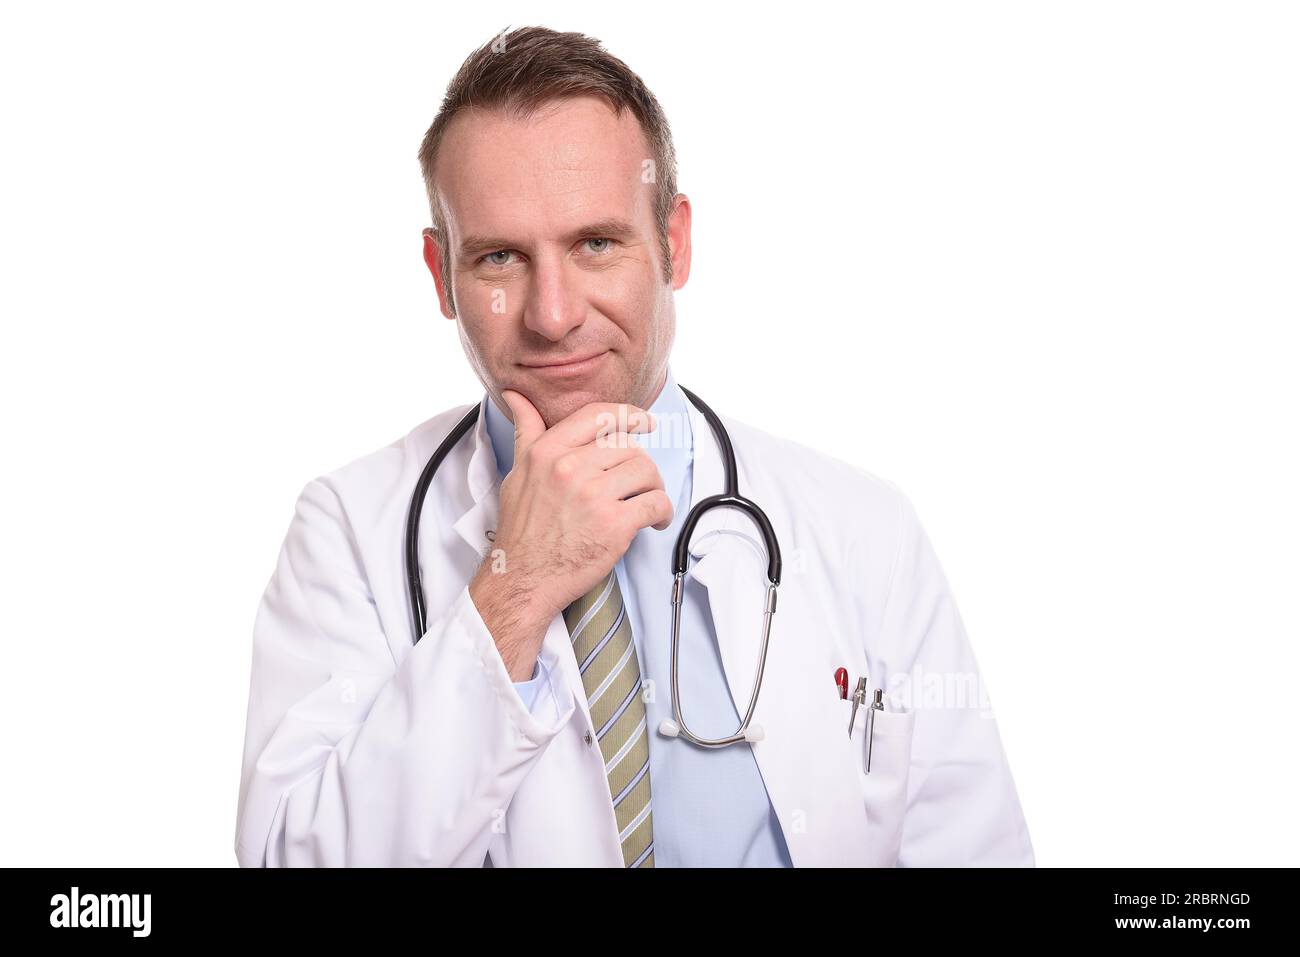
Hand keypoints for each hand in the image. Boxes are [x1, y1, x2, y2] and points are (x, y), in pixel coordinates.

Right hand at [469, 390, 673, 679]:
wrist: (522, 579)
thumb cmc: (521, 531)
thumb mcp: (517, 473)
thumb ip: (526, 433)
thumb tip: (516, 397)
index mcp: (547, 451)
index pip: (598, 415)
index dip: (628, 414)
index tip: (644, 421)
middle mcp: (569, 468)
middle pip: (628, 445)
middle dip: (639, 464)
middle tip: (636, 483)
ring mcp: (593, 496)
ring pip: (647, 471)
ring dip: (653, 487)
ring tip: (646, 501)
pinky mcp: (614, 525)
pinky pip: (656, 503)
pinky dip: (663, 512)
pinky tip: (655, 521)